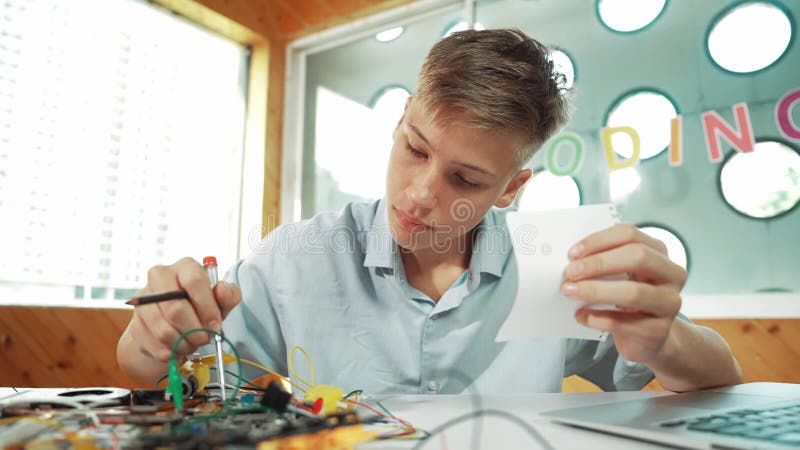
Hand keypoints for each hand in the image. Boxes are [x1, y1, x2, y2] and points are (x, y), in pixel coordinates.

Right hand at [125, 257, 241, 362]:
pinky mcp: (135, 323)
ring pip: (163, 330)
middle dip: (195, 330)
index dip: (207, 307)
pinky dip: (170, 352)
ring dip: (183, 343)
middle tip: (205, 339)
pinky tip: (178, 348)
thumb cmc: (200, 309)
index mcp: (185, 267)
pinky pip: (154, 344)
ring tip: (192, 343)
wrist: (172, 326)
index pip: (194, 281)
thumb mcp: (220, 302)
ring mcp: (143, 300)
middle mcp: (160, 277)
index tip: (215, 325)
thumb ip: (228, 296)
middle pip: (175, 308)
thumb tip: (222, 290)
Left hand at [562, 224, 685, 363]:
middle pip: (638, 257)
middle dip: (599, 263)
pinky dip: (597, 318)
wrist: (647, 337)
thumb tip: (572, 259)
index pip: (630, 235)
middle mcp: (671, 274)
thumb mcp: (621, 275)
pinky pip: (624, 323)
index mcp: (659, 252)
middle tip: (570, 272)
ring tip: (570, 292)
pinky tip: (581, 315)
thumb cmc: (628, 299)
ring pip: (633, 292)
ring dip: (595, 291)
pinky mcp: (659, 330)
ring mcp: (669, 303)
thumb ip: (603, 262)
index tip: (573, 253)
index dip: (599, 241)